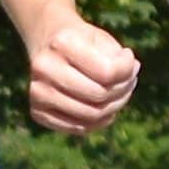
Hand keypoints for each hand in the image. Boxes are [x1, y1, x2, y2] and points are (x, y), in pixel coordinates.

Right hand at [27, 10, 140, 135]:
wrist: (47, 44)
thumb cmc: (82, 42)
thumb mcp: (103, 40)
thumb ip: (120, 61)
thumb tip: (130, 78)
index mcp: (61, 43)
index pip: (107, 72)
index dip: (128, 69)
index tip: (129, 57)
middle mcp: (44, 68)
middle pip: (99, 96)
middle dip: (123, 91)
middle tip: (129, 82)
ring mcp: (37, 92)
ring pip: (91, 116)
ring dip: (114, 108)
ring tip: (120, 95)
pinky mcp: (37, 112)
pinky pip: (78, 128)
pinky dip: (98, 122)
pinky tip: (105, 109)